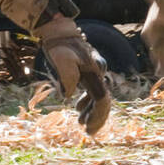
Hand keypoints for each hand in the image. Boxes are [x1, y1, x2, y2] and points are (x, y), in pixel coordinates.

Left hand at [35, 16, 111, 134]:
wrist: (59, 32)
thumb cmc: (59, 46)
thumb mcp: (62, 60)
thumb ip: (67, 78)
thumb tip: (68, 96)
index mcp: (94, 73)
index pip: (101, 99)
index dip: (97, 116)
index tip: (88, 128)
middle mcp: (98, 73)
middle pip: (103, 100)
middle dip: (97, 118)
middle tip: (88, 132)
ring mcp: (95, 72)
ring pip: (99, 96)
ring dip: (92, 111)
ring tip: (81, 123)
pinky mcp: (89, 72)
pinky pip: (93, 90)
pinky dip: (87, 102)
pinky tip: (78, 108)